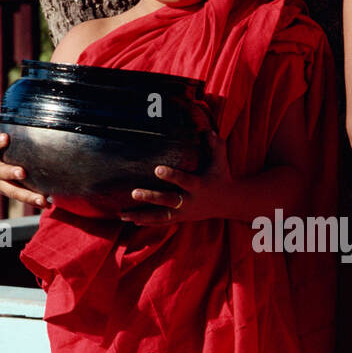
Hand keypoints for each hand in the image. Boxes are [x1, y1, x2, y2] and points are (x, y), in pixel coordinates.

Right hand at [0, 101, 46, 208]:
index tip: (6, 138)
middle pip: (0, 172)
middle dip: (10, 172)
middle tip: (22, 173)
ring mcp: (1, 184)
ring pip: (13, 191)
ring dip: (27, 195)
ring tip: (43, 199)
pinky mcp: (11, 192)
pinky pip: (23, 197)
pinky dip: (34, 201)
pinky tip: (48, 204)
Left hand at [120, 131, 234, 224]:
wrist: (228, 203)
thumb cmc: (221, 176)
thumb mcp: (221, 160)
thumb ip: (215, 144)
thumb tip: (208, 129)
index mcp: (198, 185)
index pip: (184, 180)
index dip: (171, 175)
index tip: (156, 169)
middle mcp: (190, 201)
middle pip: (168, 200)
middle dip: (151, 198)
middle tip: (134, 193)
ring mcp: (184, 212)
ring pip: (161, 216)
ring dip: (142, 215)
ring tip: (123, 215)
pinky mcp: (180, 219)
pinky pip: (161, 222)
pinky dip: (147, 222)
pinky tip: (132, 221)